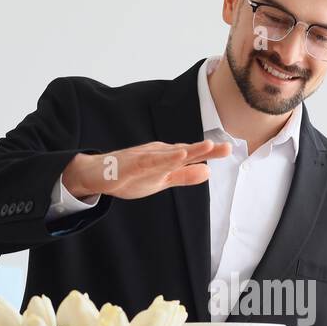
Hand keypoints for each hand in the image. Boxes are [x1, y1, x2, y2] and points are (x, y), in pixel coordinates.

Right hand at [62, 140, 230, 200]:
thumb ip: (184, 175)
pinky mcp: (128, 166)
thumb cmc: (130, 175)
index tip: (230, 148)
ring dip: (183, 151)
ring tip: (201, 148)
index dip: (210, 152)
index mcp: (166, 158)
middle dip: (202, 148)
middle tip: (224, 145)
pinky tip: (172, 157)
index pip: (191, 155)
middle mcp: (157, 153)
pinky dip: (158, 160)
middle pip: (182, 151)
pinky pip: (145, 163)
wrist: (97, 174)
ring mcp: (142, 158)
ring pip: (166, 155)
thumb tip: (209, 171)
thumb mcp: (162, 180)